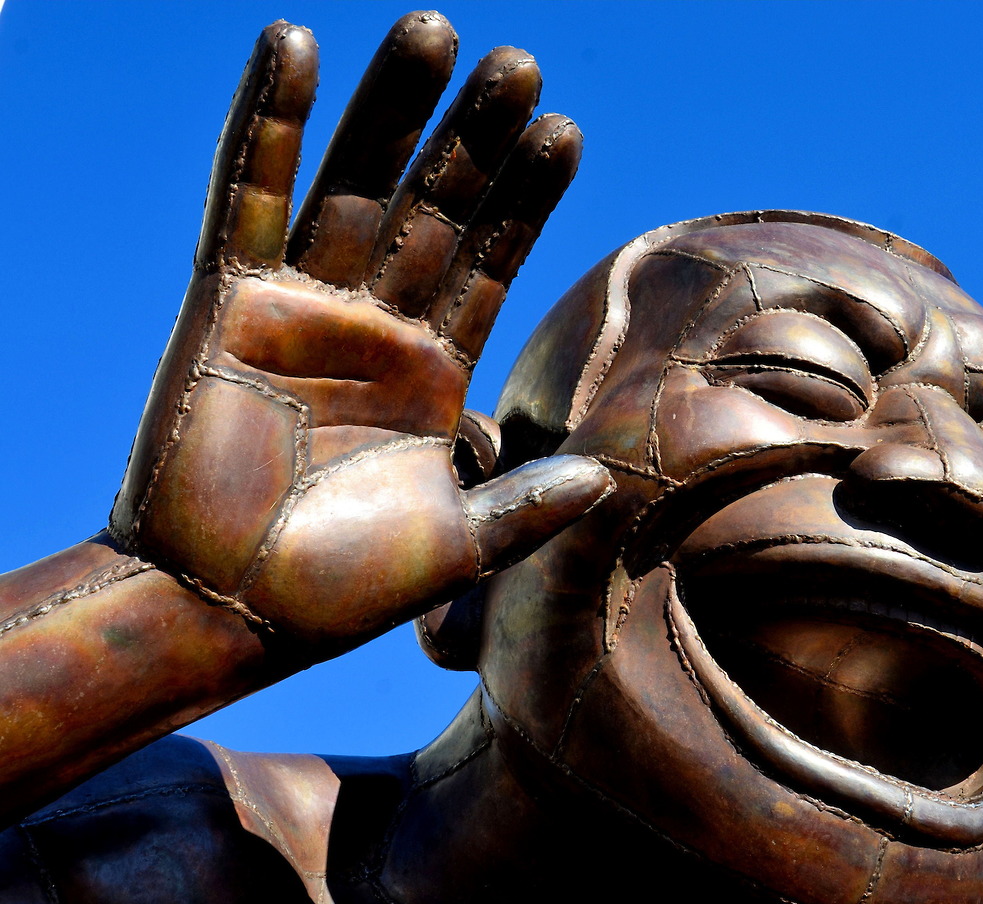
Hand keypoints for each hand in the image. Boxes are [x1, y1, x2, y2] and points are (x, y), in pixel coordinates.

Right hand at [109, 14, 611, 661]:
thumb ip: (529, 505)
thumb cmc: (342, 592)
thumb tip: (607, 477)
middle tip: (519, 64)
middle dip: (473, 139)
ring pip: (352, 185)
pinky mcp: (225, 302)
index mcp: (432, 372)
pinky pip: (245, 197)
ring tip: (433, 31)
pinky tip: (293, 45)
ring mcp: (301, 306)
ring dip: (390, 109)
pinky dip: (264, 122)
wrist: (232, 616)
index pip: (490, 263)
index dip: (523, 199)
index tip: (565, 133)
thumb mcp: (460, 546)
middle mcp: (374, 326)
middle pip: (432, 208)